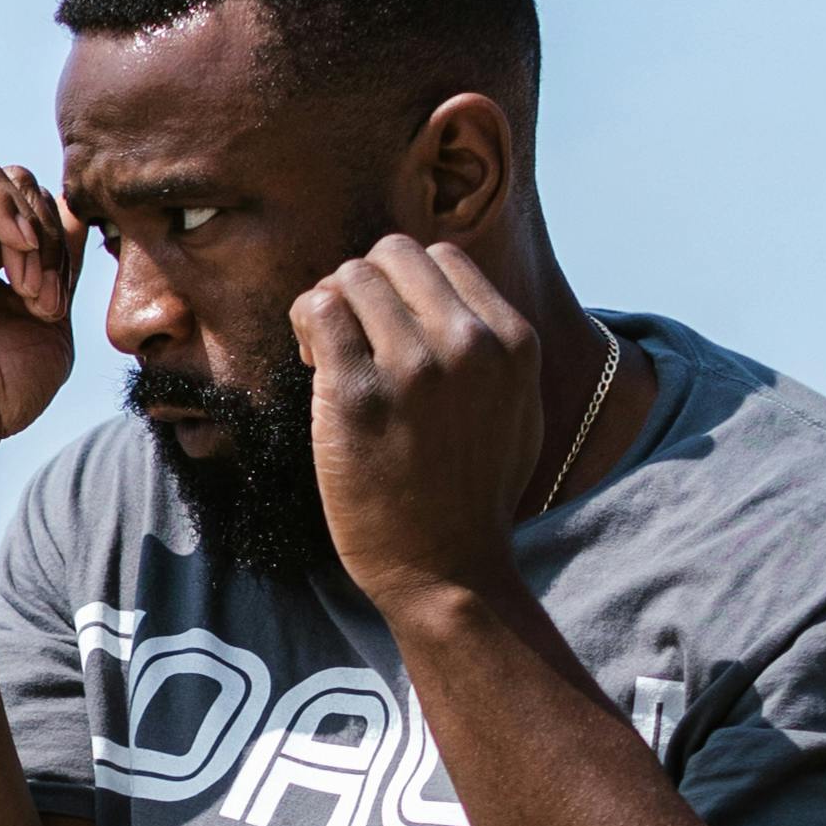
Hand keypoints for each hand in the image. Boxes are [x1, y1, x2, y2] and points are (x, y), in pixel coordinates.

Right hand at [0, 161, 85, 458]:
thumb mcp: (49, 314)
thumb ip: (61, 259)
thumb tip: (74, 206)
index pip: (28, 205)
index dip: (56, 237)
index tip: (59, 301)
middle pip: (11, 182)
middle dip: (44, 231)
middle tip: (45, 295)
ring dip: (24, 226)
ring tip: (28, 287)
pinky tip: (16, 249)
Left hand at [291, 236, 542, 614]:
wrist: (446, 571)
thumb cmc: (474, 494)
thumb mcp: (517, 408)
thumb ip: (492, 346)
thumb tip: (448, 292)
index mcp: (512, 339)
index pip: (442, 258)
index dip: (405, 287)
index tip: (393, 334)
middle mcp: (469, 343)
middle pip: (394, 254)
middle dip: (365, 288)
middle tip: (355, 342)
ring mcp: (413, 366)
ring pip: (351, 276)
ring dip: (331, 307)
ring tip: (333, 358)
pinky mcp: (358, 393)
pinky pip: (319, 309)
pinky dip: (308, 325)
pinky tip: (316, 366)